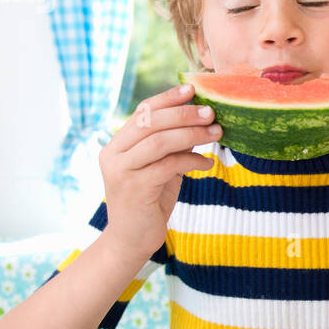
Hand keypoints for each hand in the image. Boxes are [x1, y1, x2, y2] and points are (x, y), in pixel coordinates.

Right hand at [98, 84, 217, 259]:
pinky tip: (206, 163)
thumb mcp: (161, 167)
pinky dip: (191, 160)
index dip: (167, 98)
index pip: (142, 111)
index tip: (191, 88)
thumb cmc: (150, 200)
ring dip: (191, 134)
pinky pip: (167, 166)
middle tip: (211, 112)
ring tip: (215, 132)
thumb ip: (172, 145)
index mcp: (117, 144)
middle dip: (184, 114)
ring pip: (158, 141)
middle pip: (150, 122)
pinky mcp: (133, 189)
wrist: (133, 240)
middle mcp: (113, 154)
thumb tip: (201, 118)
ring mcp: (120, 171)